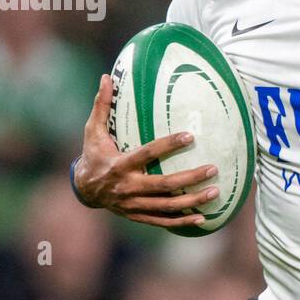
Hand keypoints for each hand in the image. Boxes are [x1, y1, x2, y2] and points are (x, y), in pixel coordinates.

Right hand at [72, 73, 219, 228]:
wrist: (84, 190)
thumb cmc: (93, 155)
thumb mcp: (93, 131)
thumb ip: (102, 106)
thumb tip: (106, 77)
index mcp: (119, 165)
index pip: (147, 154)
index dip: (168, 145)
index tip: (190, 136)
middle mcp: (128, 187)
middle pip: (164, 185)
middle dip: (190, 178)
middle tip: (213, 168)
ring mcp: (134, 204)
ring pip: (167, 206)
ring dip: (193, 201)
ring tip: (216, 192)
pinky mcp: (138, 216)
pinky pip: (163, 221)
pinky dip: (183, 222)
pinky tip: (203, 218)